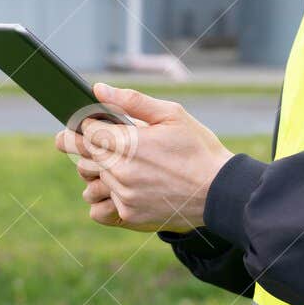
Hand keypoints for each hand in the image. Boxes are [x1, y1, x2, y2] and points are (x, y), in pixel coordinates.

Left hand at [53, 83, 233, 233]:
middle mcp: (120, 171)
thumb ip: (132, 100)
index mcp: (128, 142)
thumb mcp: (172, 115)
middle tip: (98, 141)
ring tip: (115, 165)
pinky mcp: (129, 214)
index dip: (89, 123)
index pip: (88, 130)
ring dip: (96, 172)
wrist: (219, 191)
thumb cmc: (198, 148)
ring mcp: (123, 195)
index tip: (95, 122)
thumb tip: (98, 90)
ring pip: (90, 182)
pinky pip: (99, 208)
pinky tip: (119, 188)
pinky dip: (104, 198)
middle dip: (87, 145)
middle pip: (84, 155)